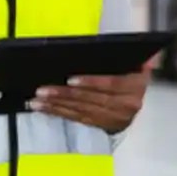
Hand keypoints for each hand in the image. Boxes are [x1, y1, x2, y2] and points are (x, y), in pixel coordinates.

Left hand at [29, 62, 152, 133]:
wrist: (138, 103)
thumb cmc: (129, 76)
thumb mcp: (132, 64)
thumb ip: (127, 57)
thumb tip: (124, 51)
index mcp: (135, 86)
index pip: (112, 84)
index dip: (91, 82)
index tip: (70, 80)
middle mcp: (127, 104)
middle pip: (92, 99)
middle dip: (65, 95)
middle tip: (43, 91)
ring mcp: (115, 117)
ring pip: (82, 110)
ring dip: (57, 105)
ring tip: (38, 100)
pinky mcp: (102, 125)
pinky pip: (78, 118)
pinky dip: (59, 113)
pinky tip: (45, 108)